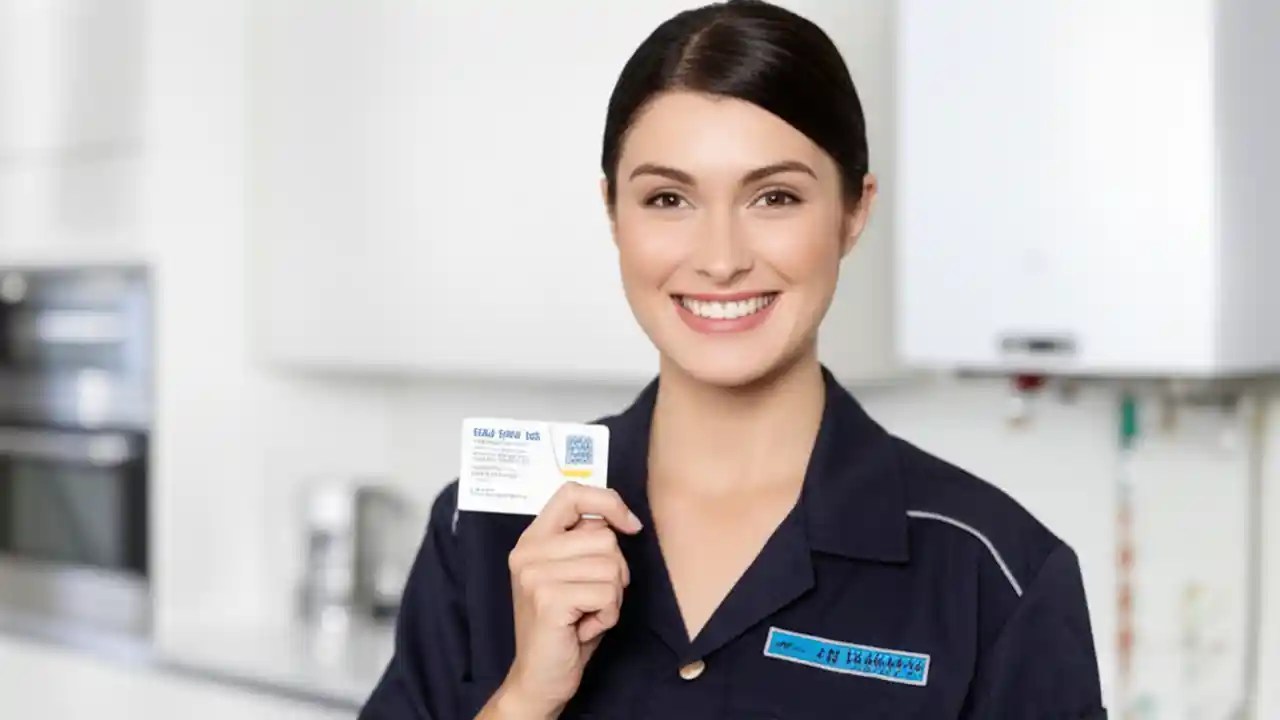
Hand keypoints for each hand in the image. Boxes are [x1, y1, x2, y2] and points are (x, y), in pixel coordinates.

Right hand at [492, 483, 641, 717]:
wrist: (539, 677)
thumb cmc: (566, 626)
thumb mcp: (574, 574)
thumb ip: (585, 543)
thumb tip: (620, 521)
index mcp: (533, 539)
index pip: (572, 493)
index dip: (608, 502)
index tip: (630, 525)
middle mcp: (528, 551)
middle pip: (604, 537)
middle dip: (615, 571)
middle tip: (593, 598)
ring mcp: (534, 574)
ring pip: (611, 567)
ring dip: (611, 597)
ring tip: (586, 613)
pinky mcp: (548, 598)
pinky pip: (607, 594)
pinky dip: (607, 615)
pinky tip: (583, 628)